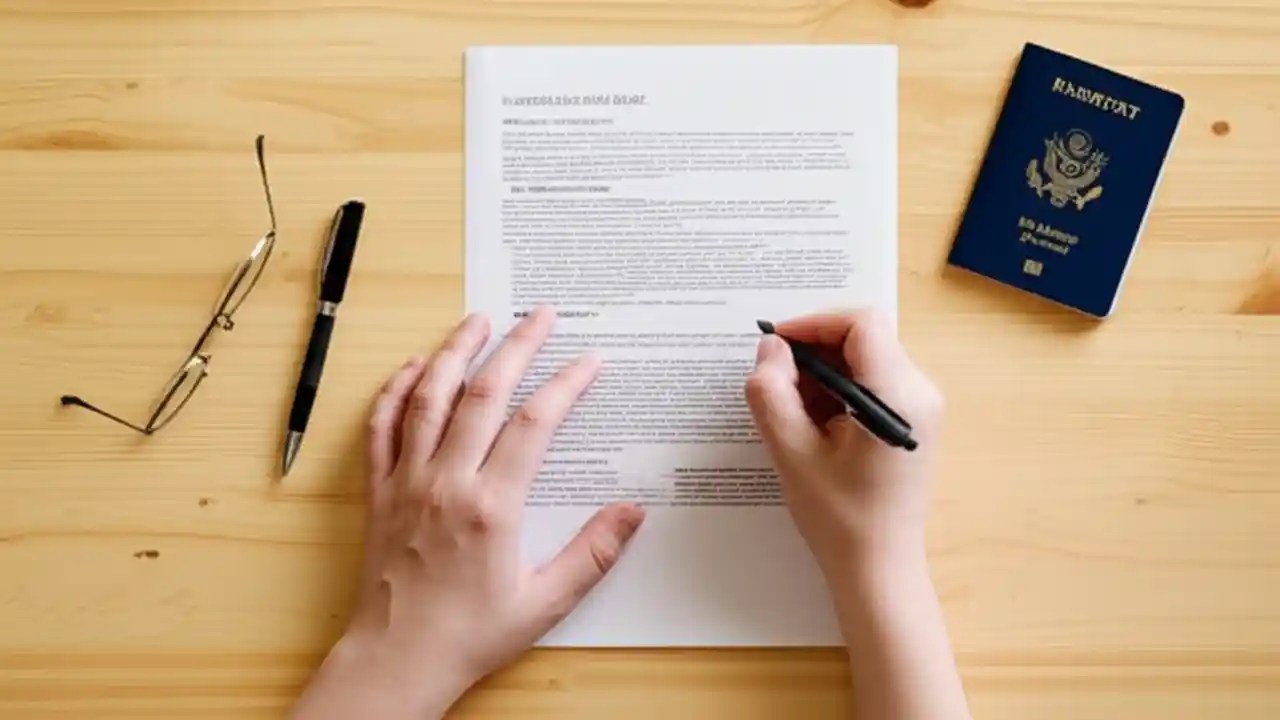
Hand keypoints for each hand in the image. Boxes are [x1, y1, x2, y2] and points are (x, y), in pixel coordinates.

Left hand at [291, 307, 645, 719]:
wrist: (397, 660)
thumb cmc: (469, 636)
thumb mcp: (545, 601)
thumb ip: (593, 553)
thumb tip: (633, 511)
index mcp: (492, 506)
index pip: (534, 423)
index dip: (564, 384)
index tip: (588, 360)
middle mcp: (446, 481)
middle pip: (483, 393)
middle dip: (516, 345)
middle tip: (539, 314)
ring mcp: (407, 481)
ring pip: (429, 397)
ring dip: (455, 351)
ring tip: (478, 319)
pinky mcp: (379, 492)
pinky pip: (381, 427)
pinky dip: (395, 391)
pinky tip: (413, 369)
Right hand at [745, 310, 943, 577]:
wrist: (879, 569)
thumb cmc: (838, 518)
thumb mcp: (792, 452)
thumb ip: (772, 392)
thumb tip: (770, 348)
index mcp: (898, 395)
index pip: (861, 323)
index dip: (813, 323)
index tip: (775, 345)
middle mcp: (920, 392)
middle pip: (863, 339)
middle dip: (814, 352)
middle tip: (775, 383)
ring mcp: (921, 407)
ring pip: (865, 360)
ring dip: (823, 373)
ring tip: (792, 411)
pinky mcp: (913, 422)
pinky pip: (873, 383)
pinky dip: (838, 391)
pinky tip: (813, 425)